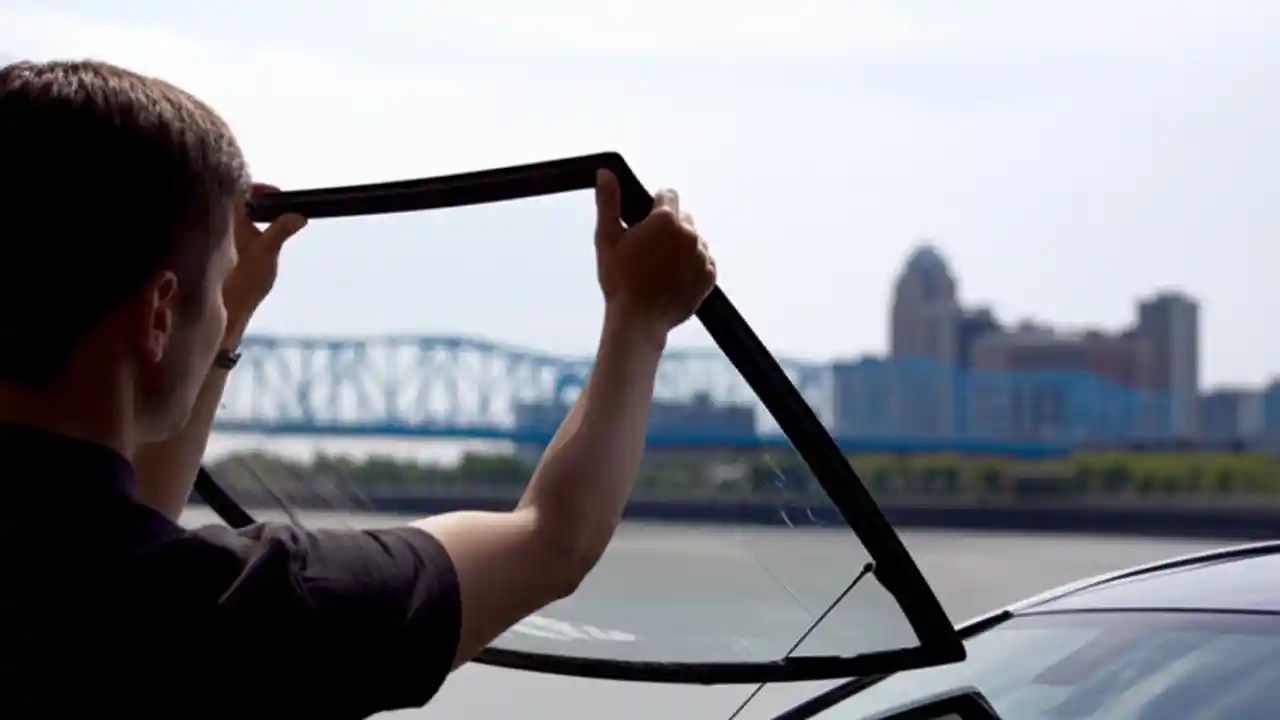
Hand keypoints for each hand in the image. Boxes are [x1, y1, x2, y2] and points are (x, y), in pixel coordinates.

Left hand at [222, 183, 307, 341]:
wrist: (228, 308)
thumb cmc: (244, 280)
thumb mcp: (268, 250)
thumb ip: (283, 229)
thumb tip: (299, 215)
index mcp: (226, 218)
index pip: (240, 190)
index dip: (260, 188)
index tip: (278, 195)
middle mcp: (218, 225)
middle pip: (238, 201)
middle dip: (260, 202)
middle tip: (280, 209)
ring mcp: (217, 238)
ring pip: (236, 217)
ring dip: (255, 216)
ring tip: (273, 225)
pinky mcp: (219, 250)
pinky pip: (233, 231)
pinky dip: (247, 230)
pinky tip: (259, 244)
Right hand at [593, 169, 715, 337]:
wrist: (638, 320)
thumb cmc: (619, 280)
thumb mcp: (607, 238)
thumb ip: (608, 201)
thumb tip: (606, 172)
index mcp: (666, 219)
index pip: (667, 195)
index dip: (653, 207)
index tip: (643, 225)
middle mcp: (690, 233)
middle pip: (682, 217)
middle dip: (668, 227)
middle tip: (648, 251)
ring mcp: (702, 255)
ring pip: (694, 239)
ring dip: (680, 247)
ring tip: (659, 268)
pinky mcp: (709, 276)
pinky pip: (703, 261)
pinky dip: (691, 266)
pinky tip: (672, 278)